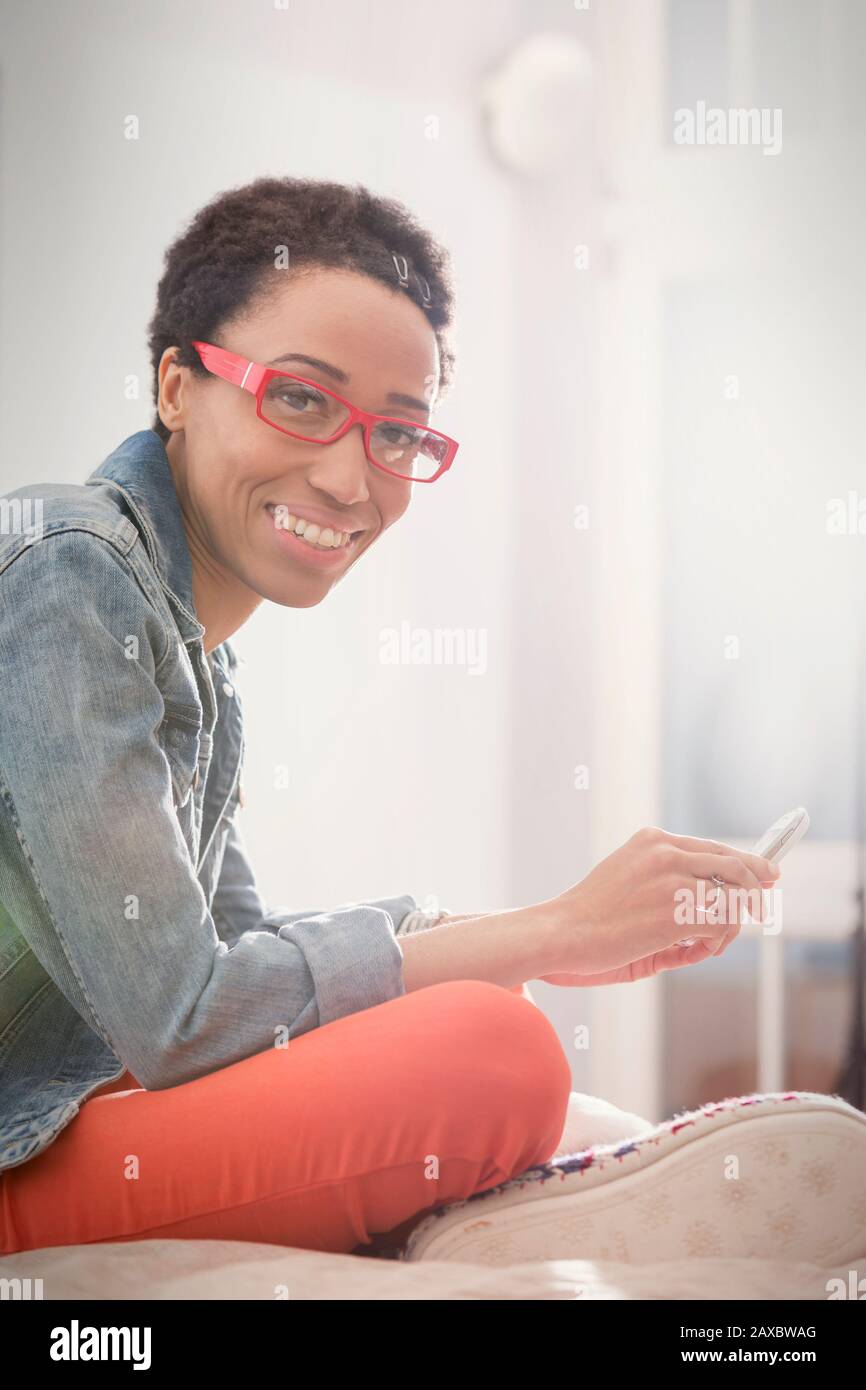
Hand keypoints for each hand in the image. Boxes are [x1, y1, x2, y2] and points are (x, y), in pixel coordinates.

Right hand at [539, 826, 780, 984]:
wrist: (564, 931)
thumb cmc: (592, 912)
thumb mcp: (630, 876)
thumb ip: (668, 878)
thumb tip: (714, 897)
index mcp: (653, 840)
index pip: (713, 847)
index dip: (745, 862)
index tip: (766, 873)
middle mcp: (666, 853)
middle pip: (734, 865)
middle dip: (757, 885)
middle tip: (763, 905)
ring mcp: (672, 882)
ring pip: (731, 898)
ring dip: (730, 924)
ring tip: (713, 941)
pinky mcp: (676, 914)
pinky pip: (720, 926)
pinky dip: (718, 941)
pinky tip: (702, 949)